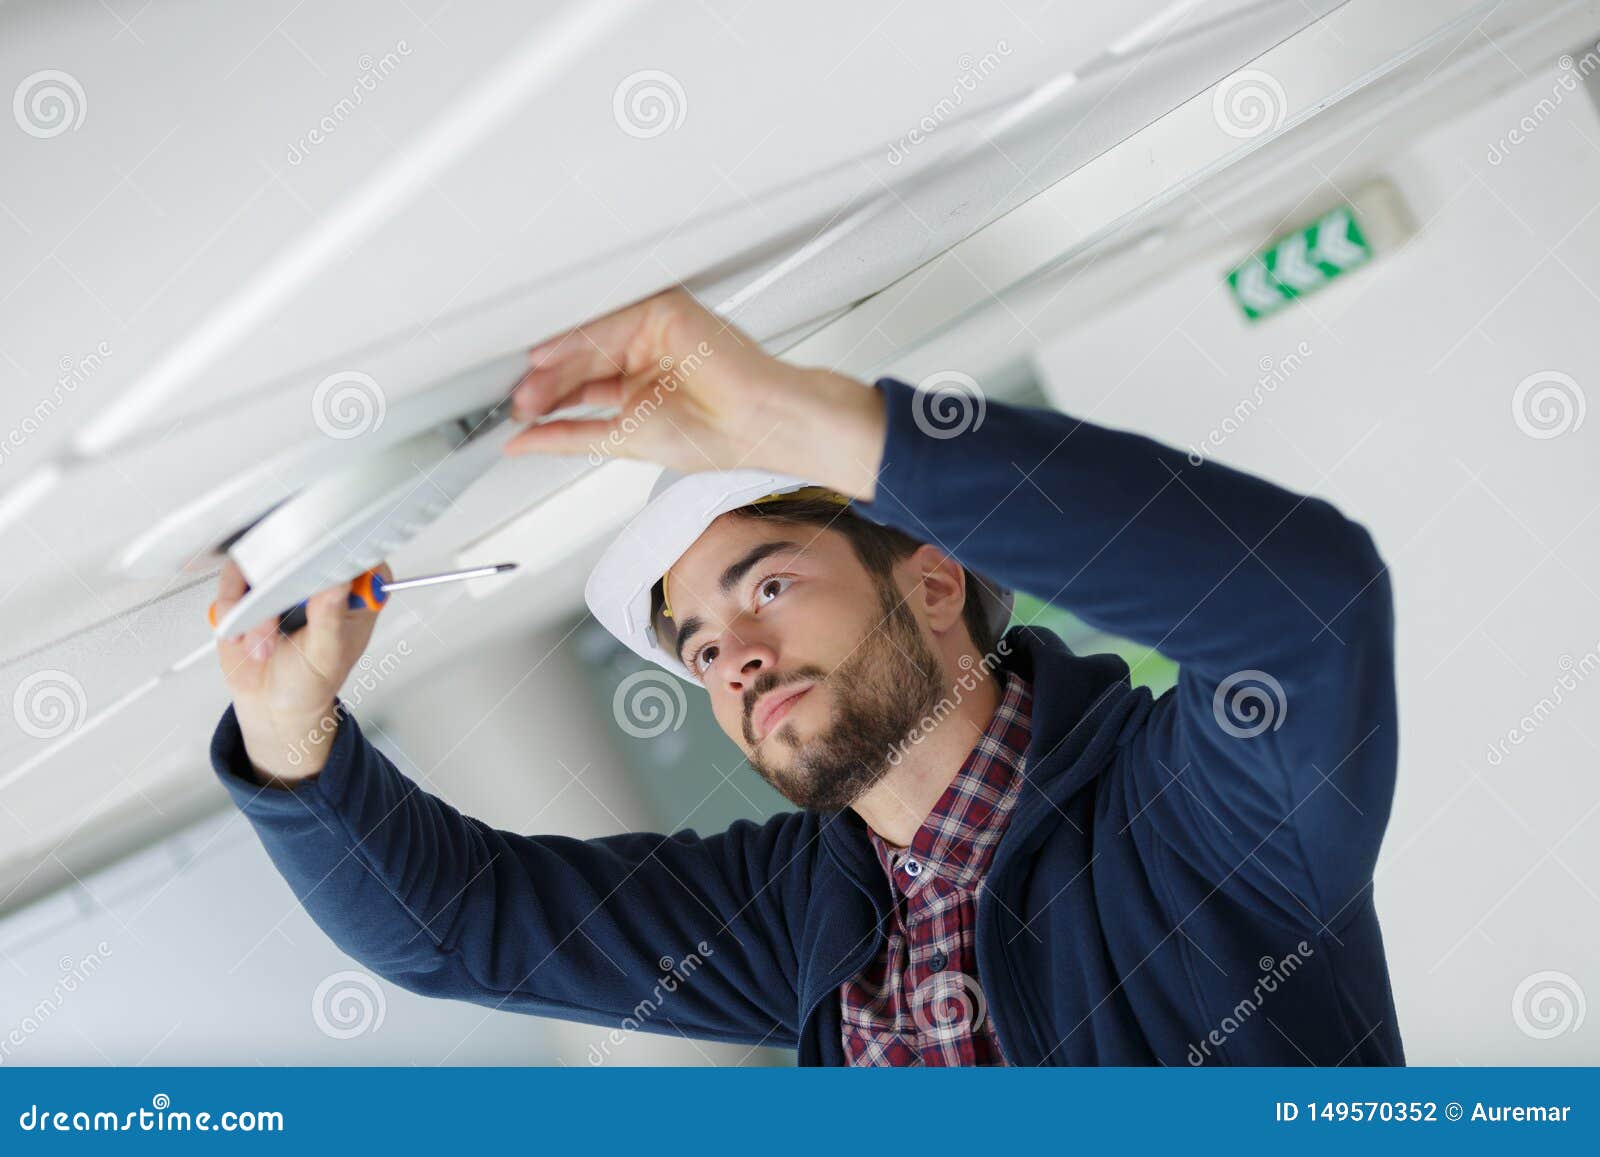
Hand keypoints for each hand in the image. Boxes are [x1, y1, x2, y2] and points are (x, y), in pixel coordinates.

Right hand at [213, 559, 390, 783]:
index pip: (355, 552)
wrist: (271, 701)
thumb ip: (330, 617)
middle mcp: (321, 576)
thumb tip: (338, 582)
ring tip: (261, 645)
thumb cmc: (310, 680)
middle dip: (284, 582)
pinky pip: (234, 578)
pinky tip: (242, 636)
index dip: (338, 551)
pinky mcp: (250, 585)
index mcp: (356, 588)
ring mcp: (284, 578)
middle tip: (274, 610)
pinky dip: (233, 607)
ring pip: (263, 562)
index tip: (318, 571)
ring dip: (255, 606)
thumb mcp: (326, 654)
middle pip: (305, 545)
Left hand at [502, 288, 885, 497]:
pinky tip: (552, 356)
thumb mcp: (623, 440)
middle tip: (519, 405)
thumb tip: (524, 444)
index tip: (518, 419)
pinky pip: (612, 320)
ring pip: (592, 342)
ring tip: (529, 391)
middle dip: (547, 387)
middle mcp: (647, 358)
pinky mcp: (666, 312)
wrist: (759, 422)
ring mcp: (655, 333)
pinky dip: (579, 339)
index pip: (583, 389)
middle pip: (582, 364)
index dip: (549, 402)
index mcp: (641, 389)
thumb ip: (569, 437)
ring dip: (557, 367)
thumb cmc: (718, 436)